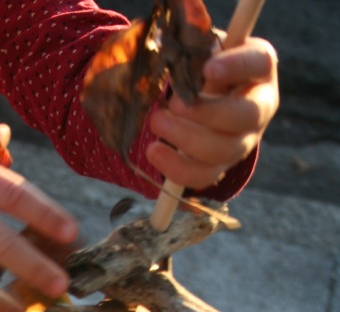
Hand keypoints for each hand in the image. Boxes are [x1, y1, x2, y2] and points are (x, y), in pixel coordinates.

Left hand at [145, 38, 278, 191]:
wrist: (207, 100)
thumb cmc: (205, 71)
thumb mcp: (204, 52)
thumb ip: (197, 45)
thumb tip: (172, 33)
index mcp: (259, 69)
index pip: (258, 63)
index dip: (235, 67)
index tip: (207, 68)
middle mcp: (260, 107)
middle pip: (245, 116)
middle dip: (207, 113)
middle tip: (173, 105)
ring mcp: (243, 141)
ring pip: (225, 150)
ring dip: (186, 139)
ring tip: (156, 123)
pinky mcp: (222, 166)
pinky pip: (204, 176)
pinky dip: (176, 168)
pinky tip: (154, 152)